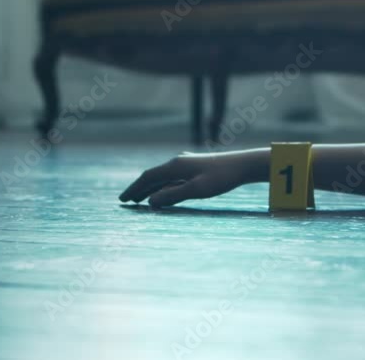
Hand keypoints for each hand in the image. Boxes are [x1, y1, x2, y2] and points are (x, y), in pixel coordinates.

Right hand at [118, 151, 259, 207]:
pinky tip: (163, 193)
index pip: (148, 178)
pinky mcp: (194, 168)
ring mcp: (185, 164)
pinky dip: (163, 186)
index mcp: (175, 166)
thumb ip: (172, 195)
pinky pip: (172, 178)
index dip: (134, 189)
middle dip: (139, 189)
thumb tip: (151, 201)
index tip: (122, 200)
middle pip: (153, 176)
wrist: (242, 166)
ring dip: (151, 188)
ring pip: (162, 177)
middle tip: (127, 201)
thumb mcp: (196, 190)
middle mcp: (177, 162)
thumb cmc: (220, 179)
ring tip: (140, 199)